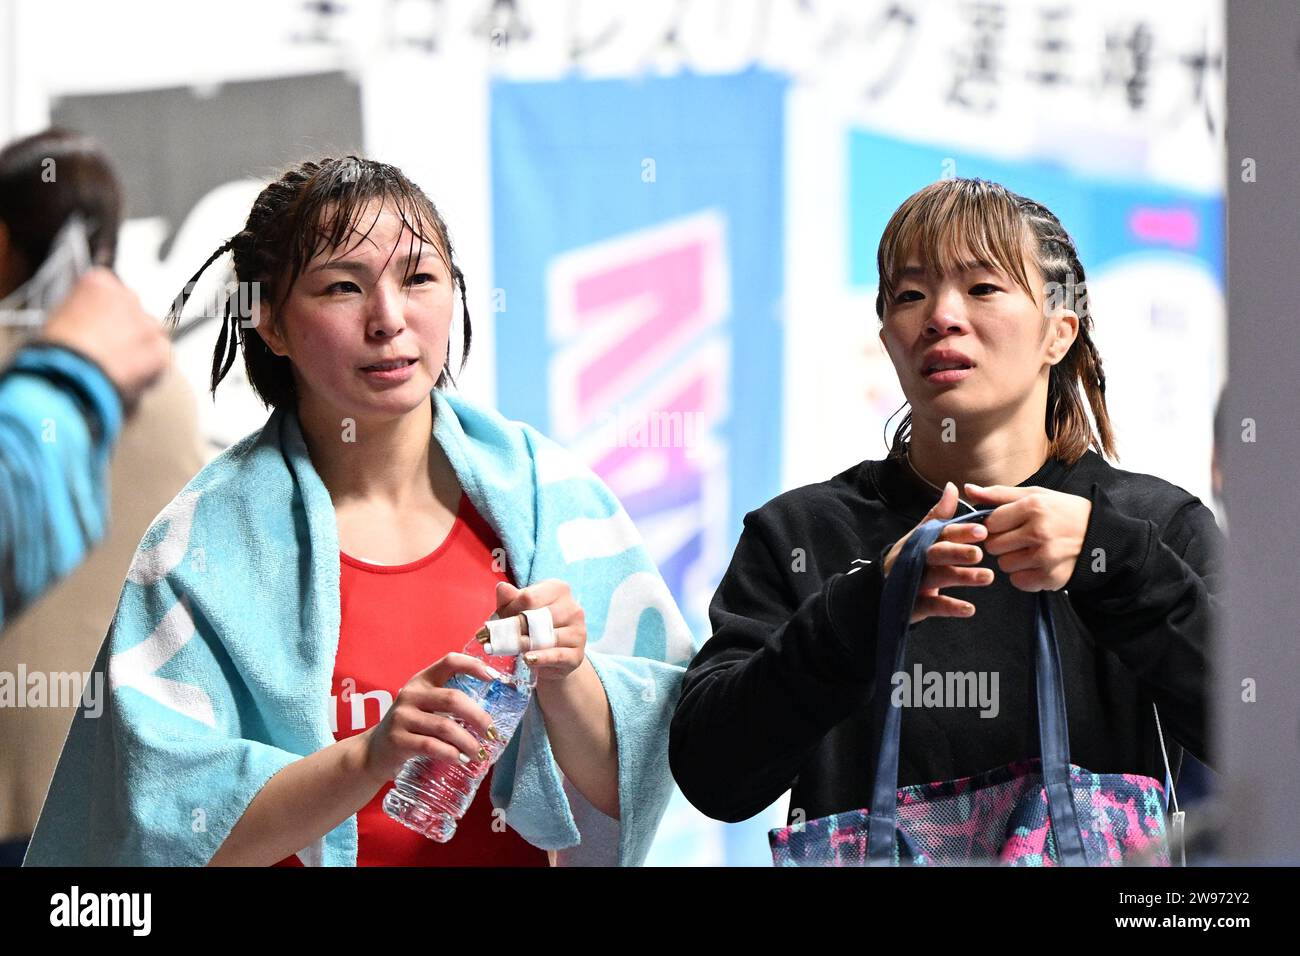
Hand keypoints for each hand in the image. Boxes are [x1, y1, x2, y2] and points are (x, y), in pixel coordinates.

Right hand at [37, 267, 169, 410]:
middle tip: (109, 352)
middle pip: (134, 313)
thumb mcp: (58, 320)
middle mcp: (127, 296)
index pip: (111, 292)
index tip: (99, 329)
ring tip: (116, 368)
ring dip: (139, 350)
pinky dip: (150, 371)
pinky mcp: (161, 349)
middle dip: (125, 332)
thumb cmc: (55, 351)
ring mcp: (147, 323)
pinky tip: (128, 378)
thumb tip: (89, 326)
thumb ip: (82, 314)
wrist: (70, 374)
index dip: (104, 316)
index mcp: (98, 283)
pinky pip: (161, 359)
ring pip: (150, 335)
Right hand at [359, 652, 501, 784]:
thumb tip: (490, 716)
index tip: (494, 678)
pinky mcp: (398, 739)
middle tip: (493, 733)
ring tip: (479, 753)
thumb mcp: (425, 707)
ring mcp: (402, 716)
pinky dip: (451, 754)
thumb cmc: (410, 728)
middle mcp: (411, 694)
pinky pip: (431, 746)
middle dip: (478, 717)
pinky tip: (461, 760)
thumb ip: (448, 703)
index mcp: (422, 681)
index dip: (473, 665)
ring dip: (468, 742)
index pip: (449, 662)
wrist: (374, 751)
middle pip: (453, 699)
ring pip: (445, 726)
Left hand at [494, 580, 586, 685]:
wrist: (554, 659)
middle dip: (513, 629)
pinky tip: (528, 659)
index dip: (509, 610)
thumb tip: (501, 587)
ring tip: (510, 648)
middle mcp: (573, 608)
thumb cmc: (534, 628)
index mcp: (558, 589)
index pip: (528, 597)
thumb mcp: (518, 610)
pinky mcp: (577, 655)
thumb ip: (509, 599)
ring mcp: (579, 632)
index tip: (498, 621)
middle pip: (536, 617)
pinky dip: (540, 658)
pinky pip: (556, 655)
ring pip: (545, 637)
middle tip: (496, 638)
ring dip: (522, 645)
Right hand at [883, 481, 994, 624]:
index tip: (983, 530)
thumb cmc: (907, 559)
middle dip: (957, 552)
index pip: (941, 533)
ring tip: (987, 577)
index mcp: (922, 541)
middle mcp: (917, 559)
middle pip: (937, 553)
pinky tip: (970, 609)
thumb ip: (938, 514)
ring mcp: (915, 581)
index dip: (961, 531)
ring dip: (962, 577)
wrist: (877, 591)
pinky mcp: (915, 604)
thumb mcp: (920, 535)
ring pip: (938, 577)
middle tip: (980, 553)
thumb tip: (953, 486)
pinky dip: (950, 607)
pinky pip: (933, 606)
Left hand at [962, 483, 1091, 591]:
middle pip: (993, 546)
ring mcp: (1046, 557)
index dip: (994, 526)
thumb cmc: (1063, 512)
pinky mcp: (1051, 577)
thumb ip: (999, 494)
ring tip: (1030, 550)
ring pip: (1004, 565)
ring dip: (1012, 560)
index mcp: (1033, 507)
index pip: (990, 523)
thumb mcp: (1035, 495)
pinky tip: (1037, 564)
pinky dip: (1024, 576)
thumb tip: (967, 489)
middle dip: (1001, 543)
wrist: (1102, 536)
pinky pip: (1019, 581)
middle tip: (1019, 539)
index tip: (1006, 525)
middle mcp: (1039, 532)